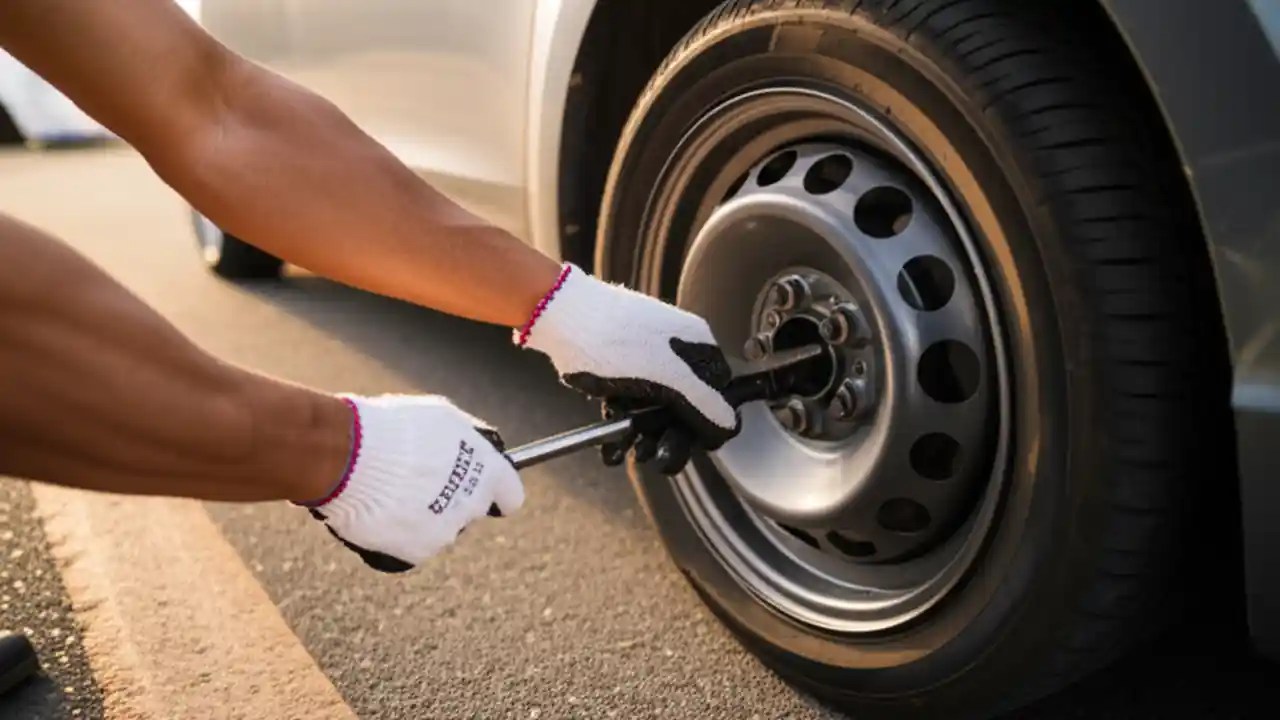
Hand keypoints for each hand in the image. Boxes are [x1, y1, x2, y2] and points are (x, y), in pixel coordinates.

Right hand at [296, 394, 523, 572]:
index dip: (496, 491)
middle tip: (418, 479)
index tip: (485, 489)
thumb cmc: (394, 428)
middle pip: (470, 509)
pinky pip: (412, 545)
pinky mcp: (417, 552)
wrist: (349, 457)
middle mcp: (473, 505)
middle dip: (451, 498)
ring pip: (440, 527)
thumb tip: (472, 445)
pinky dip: (399, 533)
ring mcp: (446, 532)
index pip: (511, 495)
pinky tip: (380, 511)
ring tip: (391, 491)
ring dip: (423, 514)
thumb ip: (465, 439)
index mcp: (488, 471)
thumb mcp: (441, 417)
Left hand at [515, 264, 738, 473]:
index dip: (705, 422)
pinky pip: (629, 406)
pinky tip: (613, 447)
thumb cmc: (613, 337)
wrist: (559, 318)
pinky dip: (622, 427)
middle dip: (670, 436)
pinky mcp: (619, 370)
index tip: (694, 444)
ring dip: (644, 437)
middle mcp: (673, 351)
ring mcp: (645, 360)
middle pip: (684, 406)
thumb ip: (701, 402)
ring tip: (631, 451)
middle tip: (659, 458)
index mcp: (695, 344)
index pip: (716, 392)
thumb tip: (728, 424)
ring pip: (654, 410)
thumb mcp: (666, 376)